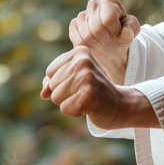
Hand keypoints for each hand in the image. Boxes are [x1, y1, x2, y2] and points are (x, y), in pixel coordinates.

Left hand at [40, 46, 157, 128]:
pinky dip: (75, 112)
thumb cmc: (93, 91)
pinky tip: (90, 107)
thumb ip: (52, 82)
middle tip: (86, 93)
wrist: (120, 105)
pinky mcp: (88, 95)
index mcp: (80, 52)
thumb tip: (43, 93)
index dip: (61, 83)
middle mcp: (83, 61)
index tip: (81, 83)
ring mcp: (87, 77)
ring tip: (87, 99)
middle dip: (65, 94)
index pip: (50, 72)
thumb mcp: (72, 79)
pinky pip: (65, 109)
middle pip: (52, 85)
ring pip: (55, 97)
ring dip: (69, 103)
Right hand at [69, 0, 139, 82]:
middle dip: (106, 38)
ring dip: (97, 43)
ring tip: (103, 41)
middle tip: (110, 39)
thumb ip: (132, 29)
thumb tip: (126, 33)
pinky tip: (94, 42)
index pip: (109, 19)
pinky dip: (87, 45)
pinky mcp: (73, 25)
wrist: (110, 40)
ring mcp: (81, 14)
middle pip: (97, 28)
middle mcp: (93, 3)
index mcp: (109, 0)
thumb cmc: (123, 31)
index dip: (115, 31)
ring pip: (86, 36)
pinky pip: (78, 40)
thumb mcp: (132, 29)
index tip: (118, 32)